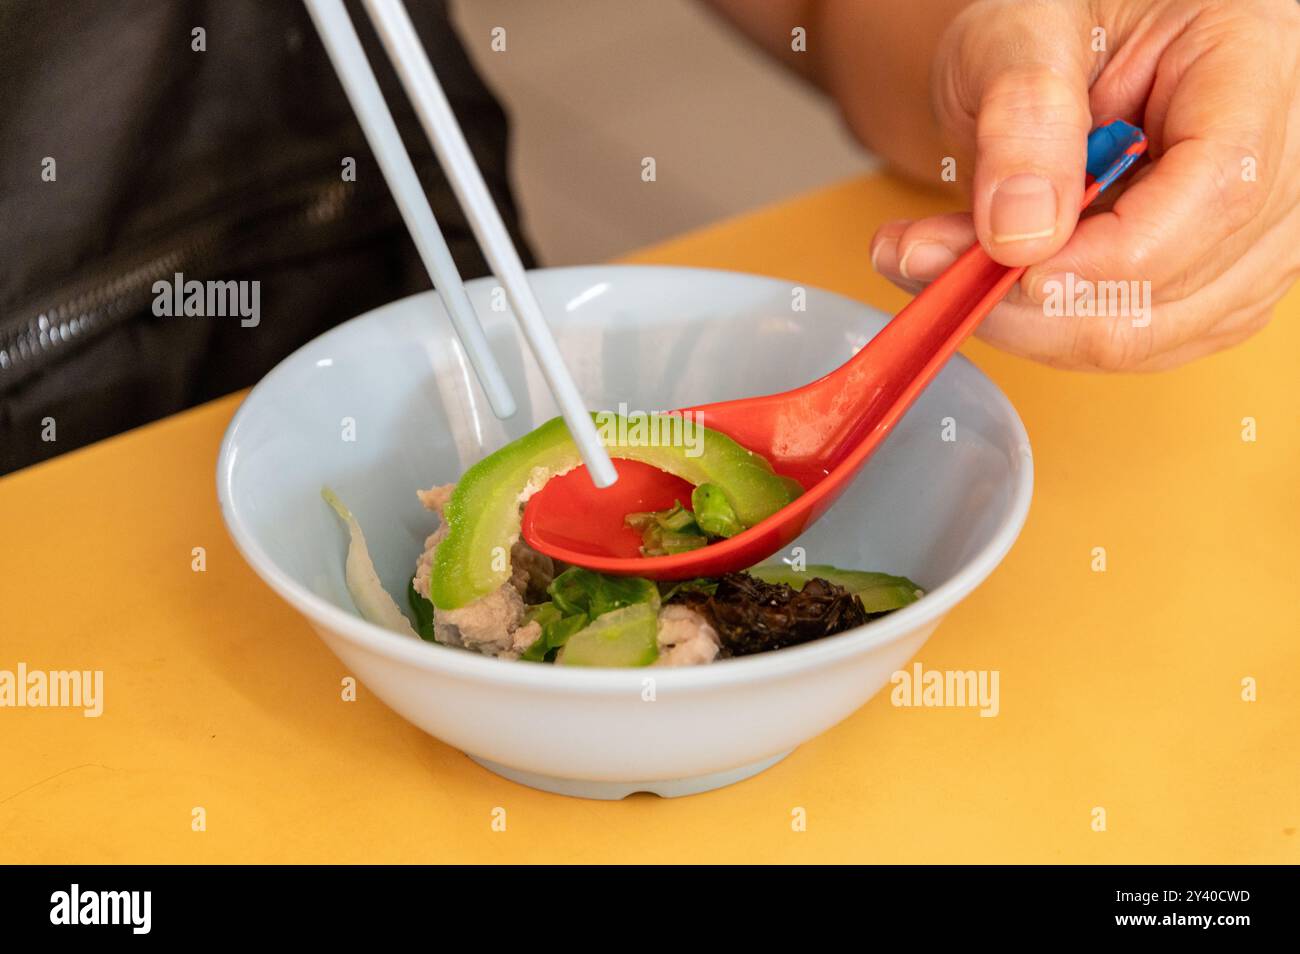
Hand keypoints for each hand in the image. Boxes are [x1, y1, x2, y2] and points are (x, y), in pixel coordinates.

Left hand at [869, 0, 1299, 370]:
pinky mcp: (1206, 288)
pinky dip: (1041, 329)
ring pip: (1149, 337)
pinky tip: (984, 283)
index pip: (1217, 192)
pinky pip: (1130, 346)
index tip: (1010, 271)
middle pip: (1179, 285)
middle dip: (1036, 300)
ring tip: (937, 259)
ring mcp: (1250, 238)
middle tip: (924, 260)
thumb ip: (1022, 118)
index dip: (1111, 256)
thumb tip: (1021, 233)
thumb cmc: (1052, 23)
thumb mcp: (1018, 33)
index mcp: (1254, 66)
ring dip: (1026, 321)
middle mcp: (1278, 162)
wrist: (1053, 55)